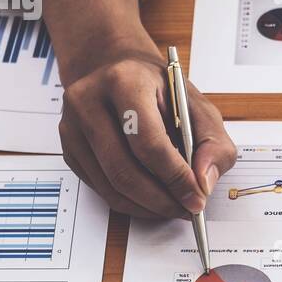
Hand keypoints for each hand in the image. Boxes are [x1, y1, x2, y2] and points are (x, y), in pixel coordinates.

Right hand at [59, 42, 236, 218]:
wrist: (117, 71)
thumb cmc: (159, 90)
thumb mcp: (197, 105)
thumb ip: (212, 143)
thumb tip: (204, 183)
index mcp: (124, 81)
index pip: (147, 140)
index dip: (175, 176)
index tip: (197, 198)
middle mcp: (88, 101)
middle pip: (123, 170)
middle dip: (161, 199)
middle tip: (187, 210)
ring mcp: (71, 126)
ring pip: (110, 186)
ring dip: (147, 206)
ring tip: (174, 206)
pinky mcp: (69, 149)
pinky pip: (100, 189)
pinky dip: (130, 202)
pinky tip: (152, 198)